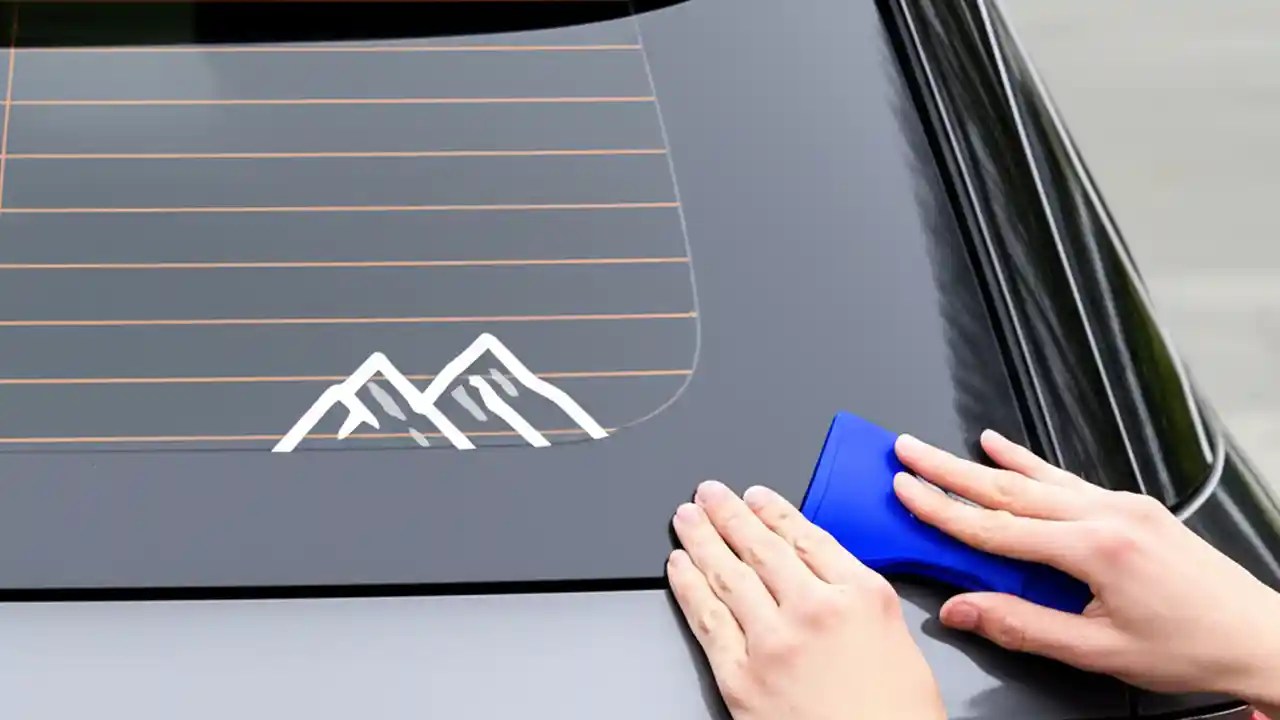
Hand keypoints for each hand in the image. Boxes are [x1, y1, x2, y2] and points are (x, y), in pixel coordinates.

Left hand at [666, 480, 945, 719]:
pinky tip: (678, 567)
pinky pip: (706, 618)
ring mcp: (773, 641)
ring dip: (701, 539)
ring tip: (686, 518)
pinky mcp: (741, 676)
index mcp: (862, 595)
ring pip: (726, 574)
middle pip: (761, 547)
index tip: (756, 496)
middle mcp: (815, 609)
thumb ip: (857, 603)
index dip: (773, 511)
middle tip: (710, 493)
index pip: (806, 536)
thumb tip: (823, 580)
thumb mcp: (897, 643)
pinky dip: (688, 587)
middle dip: (729, 514)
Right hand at [894, 431, 1279, 713]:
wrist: (1258, 637)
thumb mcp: (1098, 650)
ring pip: (1036, 478)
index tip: (906, 490)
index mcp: (1097, 549)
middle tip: (907, 451)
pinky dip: (1030, 463)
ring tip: (942, 449)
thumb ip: (1022, 626)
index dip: (943, 508)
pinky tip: (1005, 449)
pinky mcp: (1134, 506)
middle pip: (1009, 488)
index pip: (998, 527)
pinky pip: (1068, 478)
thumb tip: (964, 611)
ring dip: (982, 463)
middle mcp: (1109, 515)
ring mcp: (1123, 505)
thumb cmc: (1191, 647)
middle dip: (949, 469)